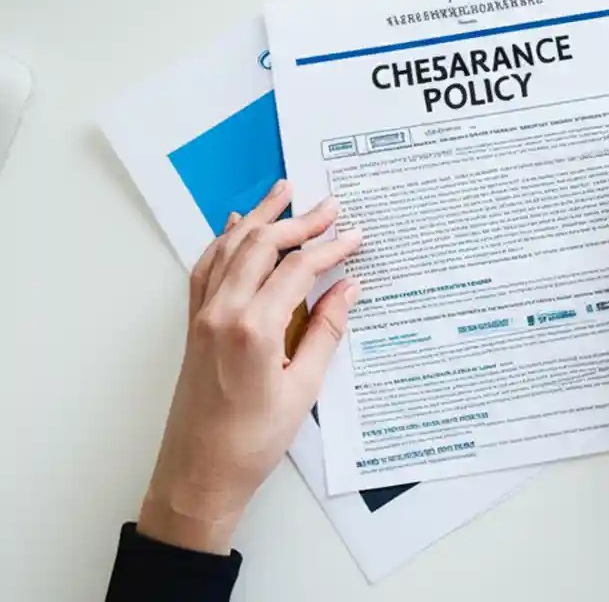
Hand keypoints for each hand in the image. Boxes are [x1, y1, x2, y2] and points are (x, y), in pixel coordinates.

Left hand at [137, 181, 361, 553]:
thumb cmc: (251, 441)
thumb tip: (347, 289)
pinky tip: (237, 227)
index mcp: (253, 329)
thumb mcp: (303, 388)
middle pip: (261, 246)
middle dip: (298, 221)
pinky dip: (225, 241)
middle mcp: (222, 313)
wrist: (200, 473)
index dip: (330, 247)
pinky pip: (207, 267)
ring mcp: (203, 316)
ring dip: (260, 218)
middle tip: (330, 205)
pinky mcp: (195, 324)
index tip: (355, 235)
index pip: (297, 269)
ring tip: (284, 193)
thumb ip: (326, 331)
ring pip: (230, 248)